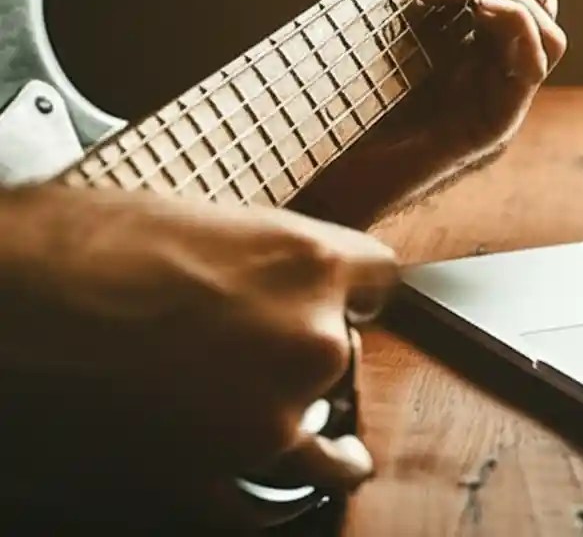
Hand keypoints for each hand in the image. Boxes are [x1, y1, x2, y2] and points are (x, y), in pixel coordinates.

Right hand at [0, 183, 397, 526]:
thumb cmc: (64, 248)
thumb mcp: (185, 218)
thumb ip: (247, 253)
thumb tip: (250, 270)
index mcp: (304, 262)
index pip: (378, 277)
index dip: (354, 290)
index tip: (345, 300)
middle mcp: (306, 341)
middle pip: (342, 354)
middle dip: (308, 354)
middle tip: (255, 352)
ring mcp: (265, 421)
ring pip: (332, 445)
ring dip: (326, 443)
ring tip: (330, 449)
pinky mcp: (213, 484)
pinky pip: (270, 502)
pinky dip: (270, 492)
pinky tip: (272, 486)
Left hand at [291, 0, 567, 226]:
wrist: (325, 171)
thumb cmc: (345, 103)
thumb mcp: (368, 14)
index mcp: (478, 50)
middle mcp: (498, 74)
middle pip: (545, 7)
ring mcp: (501, 100)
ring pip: (552, 33)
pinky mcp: (495, 124)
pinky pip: (534, 66)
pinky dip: (517, 24)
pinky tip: (477, 9)